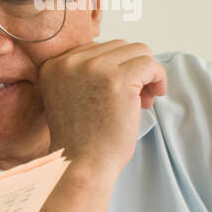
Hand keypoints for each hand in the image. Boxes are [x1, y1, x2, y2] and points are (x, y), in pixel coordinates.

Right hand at [39, 40, 166, 178]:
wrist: (81, 164)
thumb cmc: (80, 138)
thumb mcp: (69, 96)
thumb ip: (84, 73)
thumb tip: (123, 55)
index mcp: (53, 65)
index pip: (97, 48)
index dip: (114, 69)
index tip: (117, 93)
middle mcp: (69, 62)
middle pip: (119, 46)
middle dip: (132, 70)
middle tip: (134, 98)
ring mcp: (92, 68)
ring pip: (137, 51)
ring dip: (146, 73)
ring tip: (143, 99)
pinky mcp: (117, 79)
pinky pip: (150, 64)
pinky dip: (158, 79)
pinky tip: (152, 99)